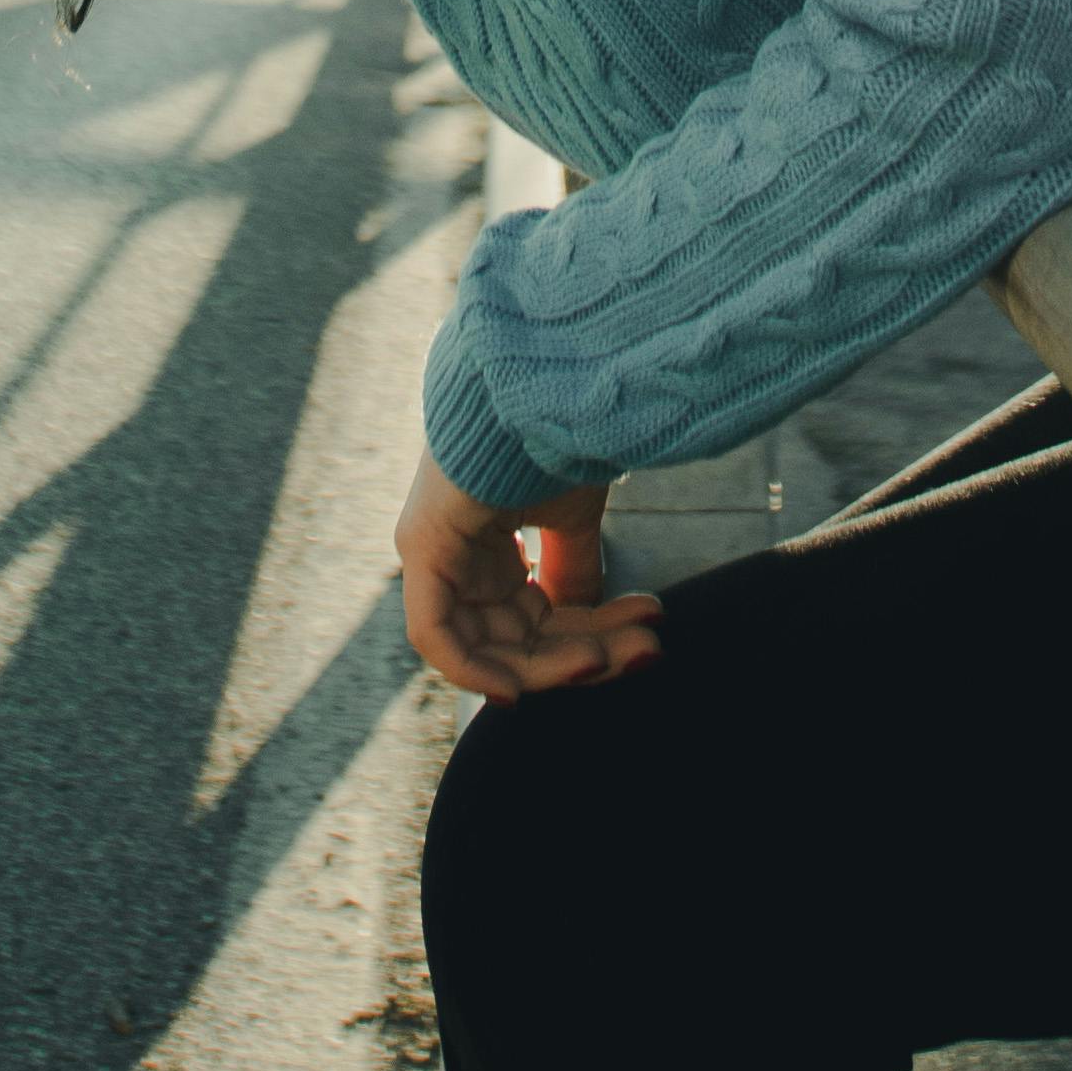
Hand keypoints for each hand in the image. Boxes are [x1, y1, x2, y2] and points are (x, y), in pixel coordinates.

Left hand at [395, 450, 662, 703]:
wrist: (541, 385)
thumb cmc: (556, 432)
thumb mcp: (573, 514)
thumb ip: (573, 567)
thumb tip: (590, 616)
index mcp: (489, 543)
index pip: (536, 617)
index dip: (592, 638)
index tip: (647, 637)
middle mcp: (459, 554)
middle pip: (521, 637)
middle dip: (588, 651)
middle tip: (649, 649)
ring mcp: (436, 553)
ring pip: (489, 647)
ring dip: (554, 663)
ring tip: (613, 653)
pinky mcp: (422, 550)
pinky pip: (436, 638)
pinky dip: (477, 669)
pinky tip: (523, 684)